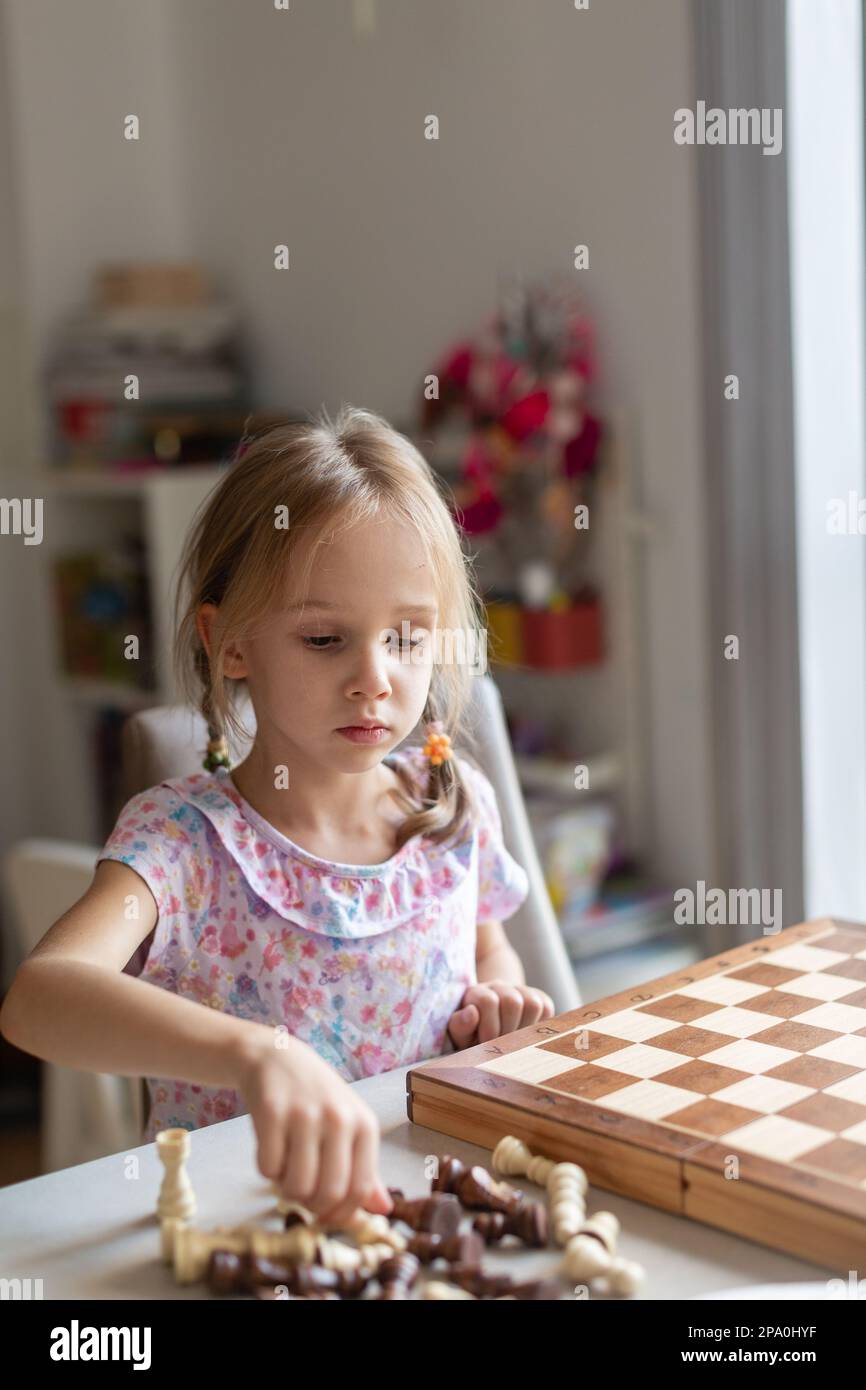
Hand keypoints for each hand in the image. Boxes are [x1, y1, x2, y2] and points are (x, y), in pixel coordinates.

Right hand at [232, 1028, 392, 1228]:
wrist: (276, 1057)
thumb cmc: (317, 1098)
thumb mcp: (349, 1126)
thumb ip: (366, 1169)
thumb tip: (383, 1209)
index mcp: (365, 1124)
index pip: (360, 1189)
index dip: (341, 1214)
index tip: (326, 1216)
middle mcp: (339, 1118)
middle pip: (328, 1192)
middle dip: (311, 1205)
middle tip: (301, 1193)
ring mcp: (305, 1114)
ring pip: (297, 1185)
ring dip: (286, 1189)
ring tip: (286, 1170)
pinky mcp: (271, 1111)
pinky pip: (268, 1168)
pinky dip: (267, 1171)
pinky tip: (271, 1150)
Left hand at [447, 981, 555, 1049]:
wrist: (485, 1027)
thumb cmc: (469, 1036)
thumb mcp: (458, 1034)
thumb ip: (459, 1025)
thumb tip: (472, 1012)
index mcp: (476, 993)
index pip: (488, 1001)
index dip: (489, 1028)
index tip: (484, 1044)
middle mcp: (498, 986)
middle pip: (512, 1001)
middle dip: (507, 1031)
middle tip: (500, 1046)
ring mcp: (519, 990)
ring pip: (532, 1004)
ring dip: (523, 1029)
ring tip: (511, 1042)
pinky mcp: (538, 998)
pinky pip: (546, 1008)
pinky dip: (537, 1025)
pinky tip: (523, 1035)